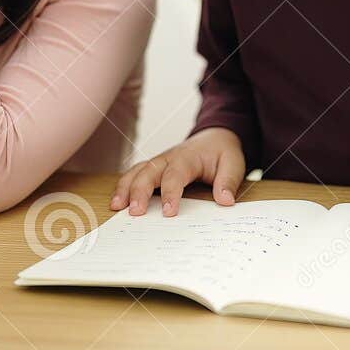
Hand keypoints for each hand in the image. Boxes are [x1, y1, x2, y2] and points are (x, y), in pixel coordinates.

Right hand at [110, 128, 245, 215]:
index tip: (168, 212)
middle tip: (135, 213)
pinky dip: (123, 187)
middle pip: (148, 171)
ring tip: (116, 207)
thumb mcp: (233, 163)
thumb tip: (225, 201)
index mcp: (187, 157)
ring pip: (136, 172)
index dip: (170, 193)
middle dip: (139, 191)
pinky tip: (117, 203)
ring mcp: (158, 162)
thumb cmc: (221, 152)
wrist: (214, 137)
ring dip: (125, 188)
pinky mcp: (153, 168)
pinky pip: (134, 175)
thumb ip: (228, 181)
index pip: (175, 175)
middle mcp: (168, 158)